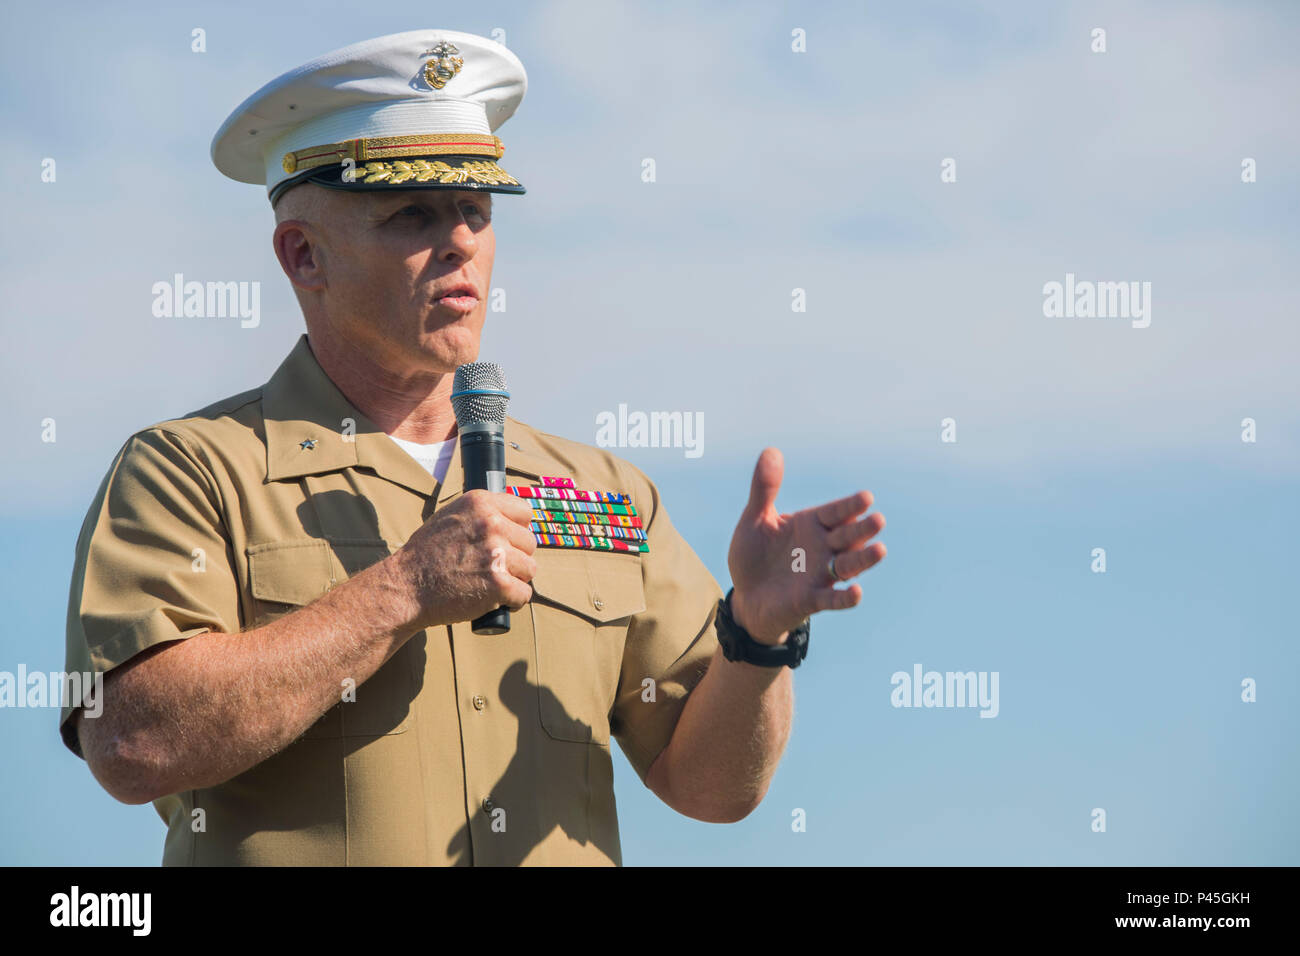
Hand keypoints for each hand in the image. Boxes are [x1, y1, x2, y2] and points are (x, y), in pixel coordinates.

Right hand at [390, 489, 537, 629]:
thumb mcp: (450, 517)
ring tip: (491, 583)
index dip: (517, 530)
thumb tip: (511, 519)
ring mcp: (496, 553)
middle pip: (530, 542)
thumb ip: (481, 514)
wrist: (405, 587)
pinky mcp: (499, 584)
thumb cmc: (426, 555)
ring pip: (530, 569)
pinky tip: (495, 599)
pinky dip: (513, 601)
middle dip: (516, 557)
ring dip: (515, 579)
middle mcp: (491, 523)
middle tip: (493, 567)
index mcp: (480, 503)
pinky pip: (524, 594)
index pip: (525, 512)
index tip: (507, 542)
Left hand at [727, 448, 885, 644]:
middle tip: (878, 520)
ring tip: (879, 550)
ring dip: (863, 559)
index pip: (835, 512)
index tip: (866, 497)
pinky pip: (832, 600)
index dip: (850, 506)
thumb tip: (771, 451)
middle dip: (862, 529)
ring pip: (847, 566)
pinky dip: (845, 597)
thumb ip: (764, 489)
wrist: (746, 596)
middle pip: (847, 536)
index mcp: (811, 524)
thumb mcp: (754, 519)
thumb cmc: (753, 555)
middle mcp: (822, 548)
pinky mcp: (811, 600)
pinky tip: (856, 592)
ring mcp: (819, 575)